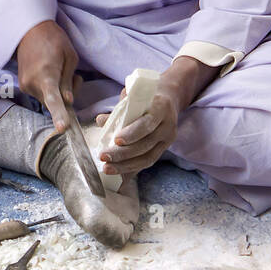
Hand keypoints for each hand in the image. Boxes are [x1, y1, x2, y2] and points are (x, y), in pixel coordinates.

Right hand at [15, 19, 77, 131]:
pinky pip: (42, 94)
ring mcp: (25, 85)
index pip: (53, 99)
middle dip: (67, 95)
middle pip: (55, 102)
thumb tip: (68, 101)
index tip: (63, 128)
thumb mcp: (70, 57)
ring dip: (59, 91)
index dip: (59, 114)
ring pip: (49, 99)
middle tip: (74, 77)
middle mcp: (32, 83)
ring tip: (60, 70)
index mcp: (46, 74)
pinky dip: (51, 88)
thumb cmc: (54, 40)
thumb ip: (68, 81)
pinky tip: (51, 72)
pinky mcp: (23, 86)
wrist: (30, 30)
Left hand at [95, 56, 220, 178]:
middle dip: (123, 154)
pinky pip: (148, 161)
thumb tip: (100, 120)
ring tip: (107, 168)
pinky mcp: (164, 148)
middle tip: (104, 157)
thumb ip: (119, 108)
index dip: (132, 133)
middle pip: (146, 144)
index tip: (116, 140)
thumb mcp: (134, 95)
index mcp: (161, 107)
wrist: (169, 97)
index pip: (147, 123)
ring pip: (148, 157)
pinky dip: (132, 169)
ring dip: (125, 165)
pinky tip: (119, 173)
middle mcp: (168, 124)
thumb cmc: (147, 96)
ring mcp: (168, 138)